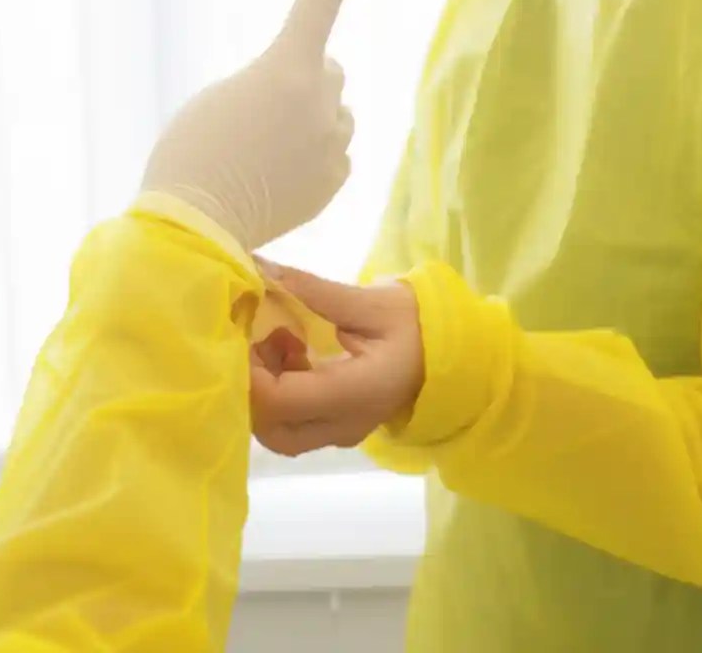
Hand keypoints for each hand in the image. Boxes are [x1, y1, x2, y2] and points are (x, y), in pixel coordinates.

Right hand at [142, 0, 368, 249]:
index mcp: (286, 68)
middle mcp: (321, 101)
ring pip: (333, 110)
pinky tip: (277, 172)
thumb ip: (277, 78)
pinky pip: (334, 150)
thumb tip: (315, 89)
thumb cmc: (191, 151)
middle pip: (326, 67)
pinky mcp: (336, 179)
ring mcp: (332, 143)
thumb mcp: (225, 94)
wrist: (195, 227)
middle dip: (303, 74)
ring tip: (263, 147)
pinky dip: (312, 153)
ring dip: (309, 115)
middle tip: (260, 104)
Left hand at [250, 265, 424, 456]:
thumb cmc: (419, 324)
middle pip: (271, 428)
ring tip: (280, 342)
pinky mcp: (339, 428)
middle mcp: (345, 424)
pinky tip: (294, 354)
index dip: (249, 371)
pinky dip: (279, 395)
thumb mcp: (373, 301)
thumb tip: (262, 268)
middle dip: (251, 385)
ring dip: (264, 391)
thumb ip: (315, 290)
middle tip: (259, 339)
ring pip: (278, 433)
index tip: (246, 332)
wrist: (455, 354)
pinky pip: (293, 425)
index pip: (280, 401)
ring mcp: (343, 433)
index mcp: (356, 393)